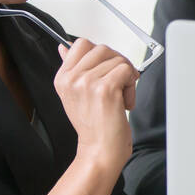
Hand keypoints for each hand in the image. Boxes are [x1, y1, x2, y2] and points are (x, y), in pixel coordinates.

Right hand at [54, 38, 138, 168]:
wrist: (100, 150)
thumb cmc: (94, 125)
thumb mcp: (75, 94)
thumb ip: (73, 69)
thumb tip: (64, 46)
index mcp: (63, 78)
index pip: (81, 44)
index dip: (101, 55)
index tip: (106, 70)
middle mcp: (72, 78)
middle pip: (102, 48)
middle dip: (117, 64)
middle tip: (119, 84)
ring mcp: (87, 82)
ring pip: (118, 60)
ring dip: (126, 78)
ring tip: (119, 97)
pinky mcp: (105, 89)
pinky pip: (127, 71)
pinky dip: (132, 86)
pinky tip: (124, 102)